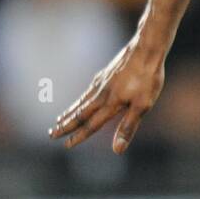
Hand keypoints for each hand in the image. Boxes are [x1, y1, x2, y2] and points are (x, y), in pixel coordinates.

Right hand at [48, 39, 165, 152]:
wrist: (146, 48)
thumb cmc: (148, 78)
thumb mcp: (143, 106)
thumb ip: (128, 127)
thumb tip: (117, 150)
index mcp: (110, 104)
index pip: (91, 125)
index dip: (79, 136)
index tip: (66, 145)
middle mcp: (101, 94)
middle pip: (80, 113)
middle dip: (66, 125)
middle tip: (51, 134)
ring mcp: (101, 83)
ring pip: (81, 102)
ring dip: (69, 113)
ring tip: (59, 120)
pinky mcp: (104, 75)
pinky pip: (88, 91)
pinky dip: (79, 100)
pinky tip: (80, 100)